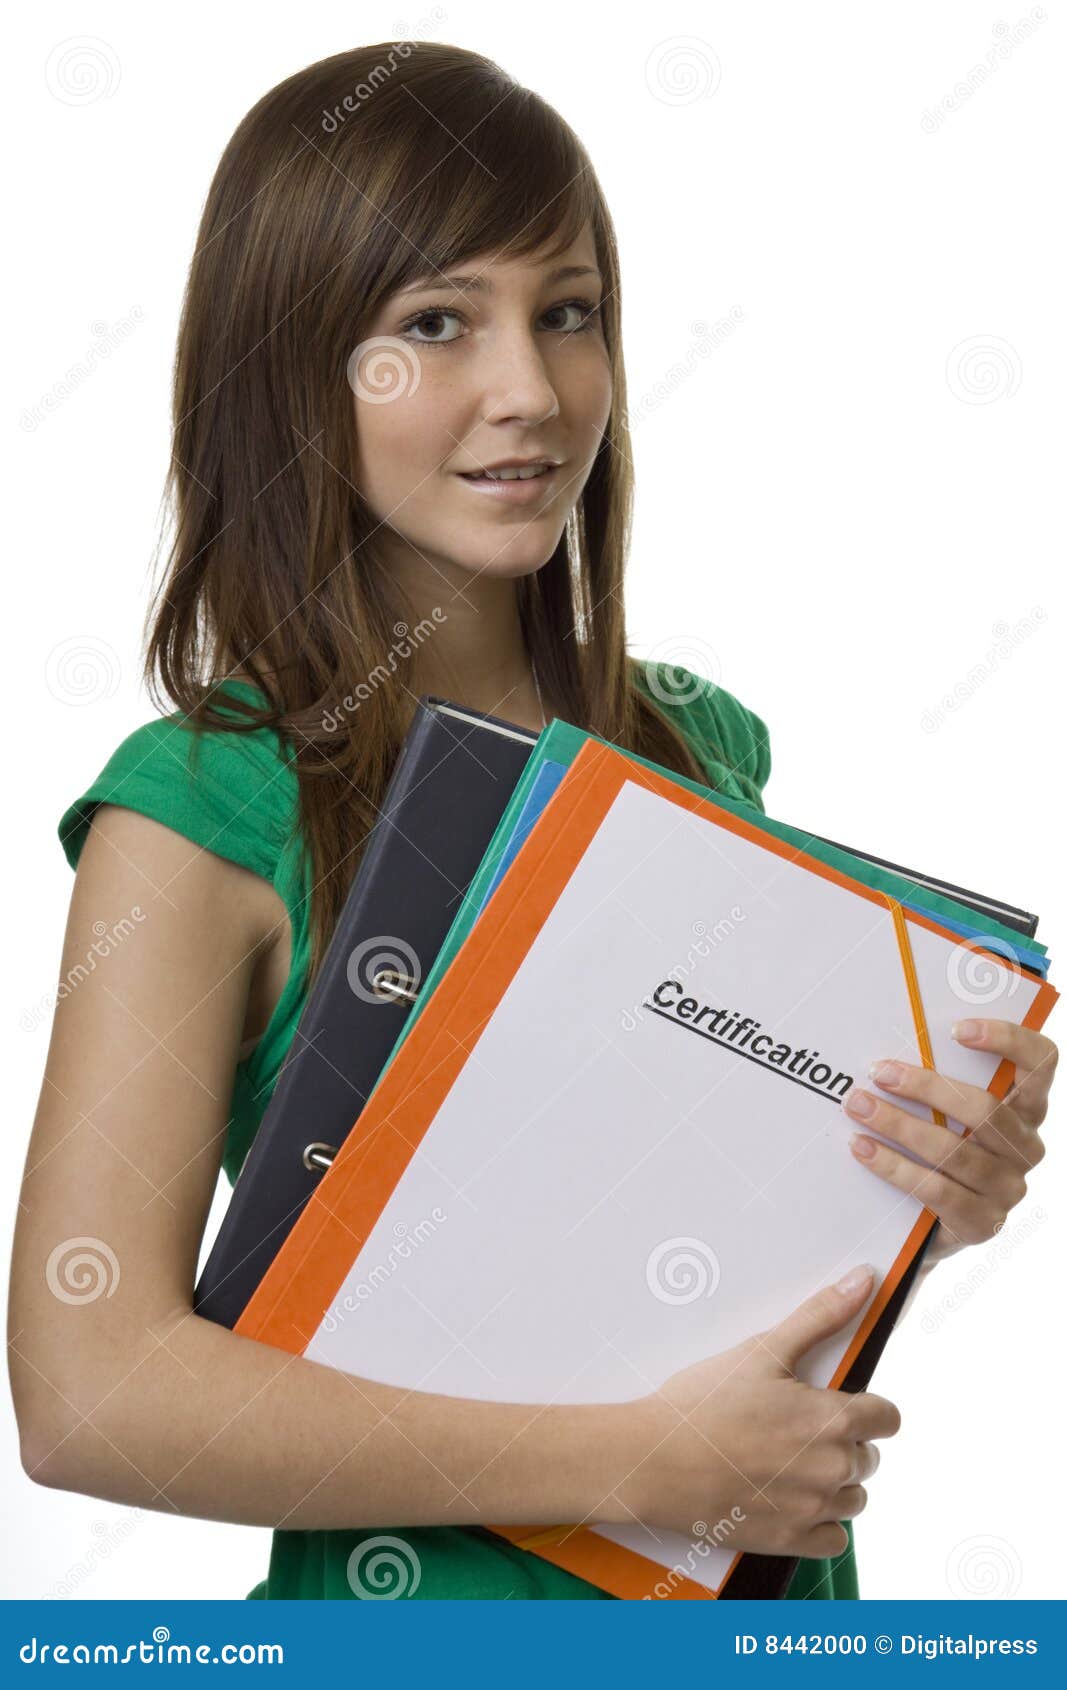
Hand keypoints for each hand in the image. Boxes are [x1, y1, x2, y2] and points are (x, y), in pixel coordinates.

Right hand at [614, 1266, 900, 1557]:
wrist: (653, 1460)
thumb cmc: (704, 1404)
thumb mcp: (764, 1350)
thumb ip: (821, 1316)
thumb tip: (864, 1280)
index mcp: (834, 1420)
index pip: (888, 1418)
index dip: (864, 1407)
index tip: (833, 1404)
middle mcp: (833, 1470)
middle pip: (868, 1457)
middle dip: (841, 1442)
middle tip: (792, 1428)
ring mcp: (813, 1511)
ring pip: (853, 1498)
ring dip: (832, 1482)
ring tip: (786, 1462)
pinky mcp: (791, 1543)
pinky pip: (833, 1540)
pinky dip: (818, 1523)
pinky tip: (786, 1498)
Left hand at [843, 1017, 1056, 1263]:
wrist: (934, 1222)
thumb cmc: (941, 1146)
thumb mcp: (948, 1112)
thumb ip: (940, 1082)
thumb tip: (893, 1050)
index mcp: (1028, 1107)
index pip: (1040, 1062)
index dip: (1008, 1039)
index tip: (956, 1029)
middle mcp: (1027, 1146)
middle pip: (986, 1108)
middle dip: (926, 1086)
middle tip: (879, 1073)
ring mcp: (1009, 1188)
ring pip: (954, 1150)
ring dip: (899, 1124)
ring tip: (859, 1106)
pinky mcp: (983, 1222)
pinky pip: (936, 1189)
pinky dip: (893, 1165)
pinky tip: (863, 1148)